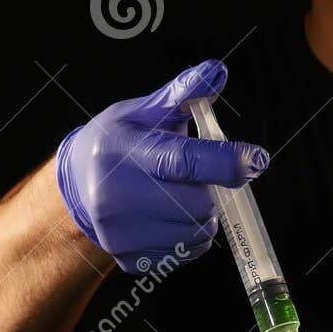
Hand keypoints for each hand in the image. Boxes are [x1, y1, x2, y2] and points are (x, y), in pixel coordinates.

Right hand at [55, 60, 268, 273]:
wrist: (76, 188)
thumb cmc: (116, 142)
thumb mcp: (142, 112)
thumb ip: (182, 94)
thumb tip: (218, 71)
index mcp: (125, 155)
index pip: (185, 162)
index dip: (226, 162)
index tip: (256, 160)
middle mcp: (118, 198)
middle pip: (199, 205)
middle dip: (211, 191)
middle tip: (199, 178)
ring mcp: (123, 235)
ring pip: (197, 234)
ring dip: (203, 216)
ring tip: (179, 196)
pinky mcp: (131, 260)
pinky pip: (185, 254)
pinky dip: (189, 237)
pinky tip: (168, 218)